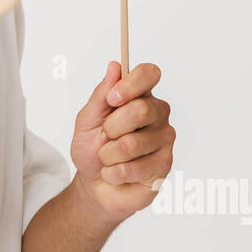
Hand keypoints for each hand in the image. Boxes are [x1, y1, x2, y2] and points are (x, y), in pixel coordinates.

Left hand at [69, 61, 174, 223]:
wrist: (93, 185)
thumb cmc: (92, 149)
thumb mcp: (87, 120)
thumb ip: (101, 95)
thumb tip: (115, 66)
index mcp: (139, 96)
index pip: (149, 74)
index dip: (131, 84)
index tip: (113, 98)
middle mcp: (157, 114)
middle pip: (141, 109)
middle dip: (111, 127)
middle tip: (105, 136)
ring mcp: (164, 139)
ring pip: (133, 142)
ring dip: (108, 154)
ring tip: (108, 158)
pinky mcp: (164, 165)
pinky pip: (134, 167)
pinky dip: (114, 172)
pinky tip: (115, 173)